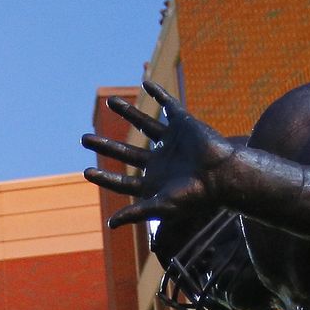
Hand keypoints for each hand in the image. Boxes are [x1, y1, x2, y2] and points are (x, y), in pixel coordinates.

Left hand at [81, 78, 239, 229]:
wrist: (224, 175)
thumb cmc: (196, 196)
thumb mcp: (163, 206)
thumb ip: (137, 213)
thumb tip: (111, 225)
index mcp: (154, 182)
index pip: (124, 182)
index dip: (105, 179)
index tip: (87, 173)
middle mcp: (160, 161)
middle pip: (126, 152)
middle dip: (105, 147)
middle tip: (84, 139)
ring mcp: (172, 142)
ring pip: (144, 124)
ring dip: (128, 113)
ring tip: (111, 102)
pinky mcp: (184, 125)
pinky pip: (169, 106)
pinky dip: (159, 94)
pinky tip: (146, 84)